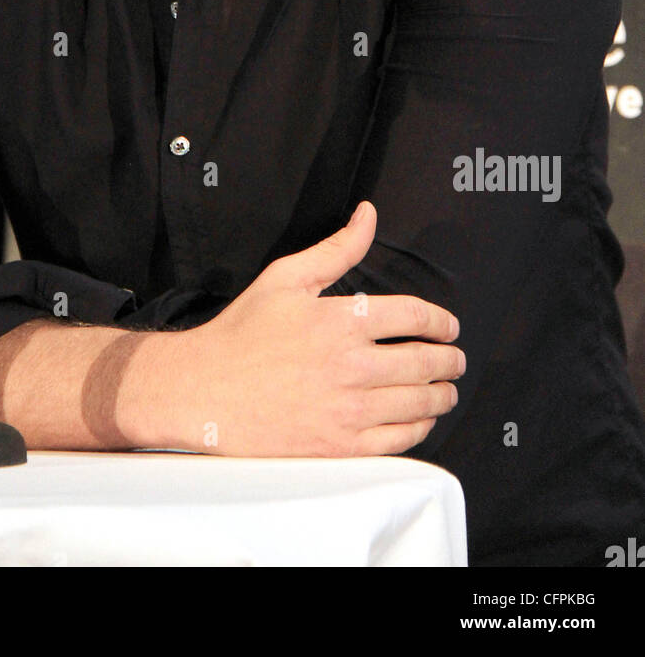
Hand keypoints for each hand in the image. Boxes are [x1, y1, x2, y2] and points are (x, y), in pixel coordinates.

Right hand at [168, 201, 464, 456]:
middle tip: (456, 360)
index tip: (449, 327)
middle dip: (450, 361)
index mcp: (342, 320)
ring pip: (419, 403)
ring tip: (447, 390)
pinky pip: (398, 440)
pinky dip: (419, 429)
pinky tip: (421, 419)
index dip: (442, 322)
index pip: (415, 317)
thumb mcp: (287, 278)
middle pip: (425, 362)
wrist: (205, 391)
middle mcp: (351, 366)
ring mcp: (347, 410)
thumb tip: (369, 215)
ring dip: (442, 395)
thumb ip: (337, 248)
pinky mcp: (340, 447)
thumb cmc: (244, 332)